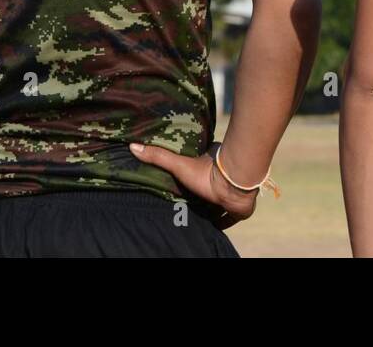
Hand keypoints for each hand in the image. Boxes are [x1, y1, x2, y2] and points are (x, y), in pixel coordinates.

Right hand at [130, 141, 257, 228]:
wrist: (234, 184)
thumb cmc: (207, 171)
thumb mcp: (179, 164)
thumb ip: (158, 156)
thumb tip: (133, 146)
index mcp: (212, 164)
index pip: (200, 170)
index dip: (192, 178)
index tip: (184, 184)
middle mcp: (224, 177)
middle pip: (210, 188)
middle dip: (201, 196)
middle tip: (188, 205)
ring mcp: (233, 194)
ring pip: (221, 203)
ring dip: (213, 209)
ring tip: (199, 217)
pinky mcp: (239, 209)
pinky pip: (231, 217)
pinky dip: (224, 221)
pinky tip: (215, 227)